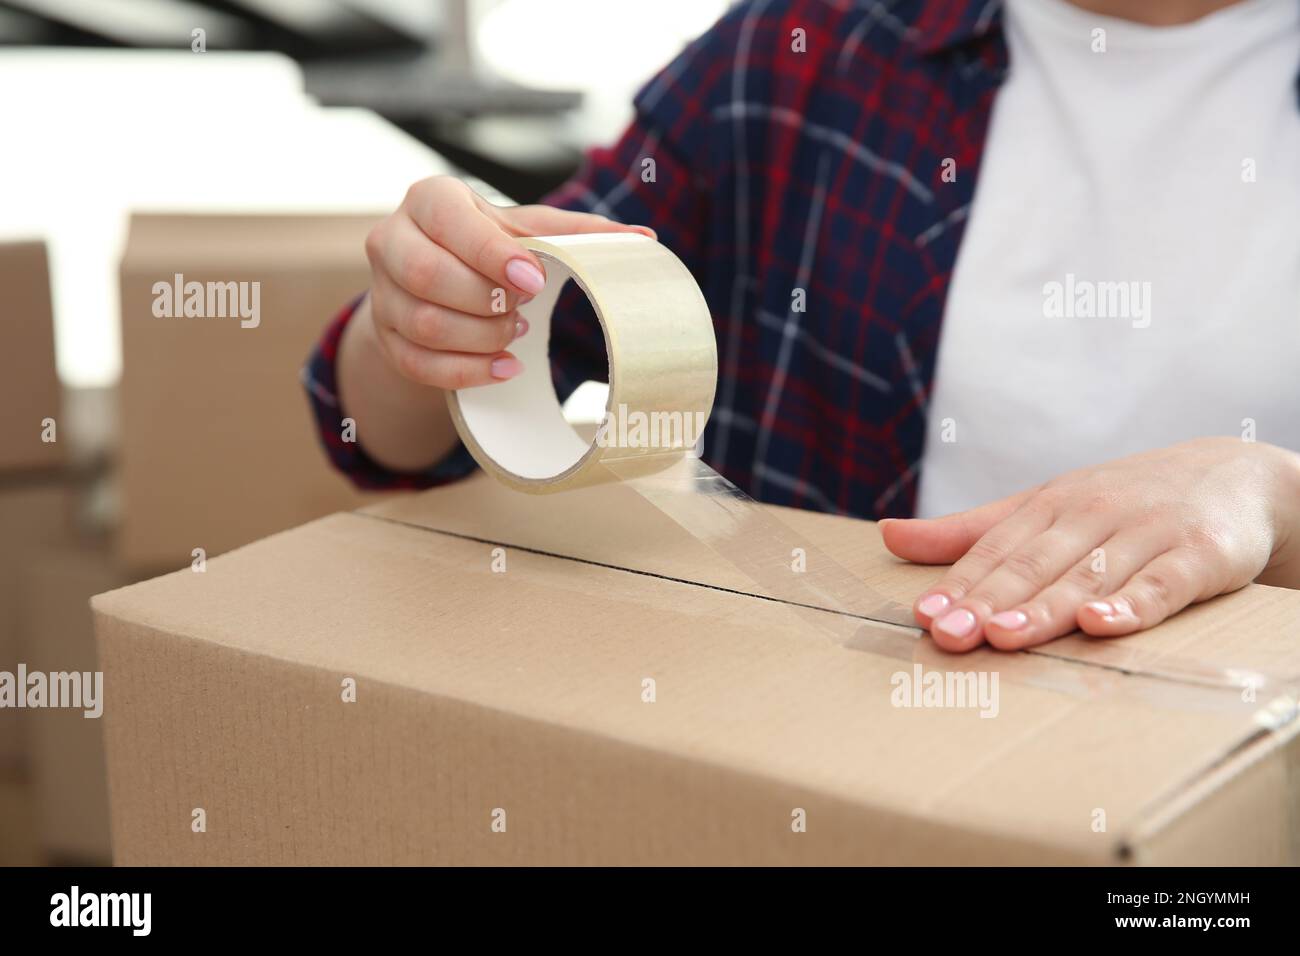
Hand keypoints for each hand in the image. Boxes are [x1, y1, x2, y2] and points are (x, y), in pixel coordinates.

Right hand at [363, 175, 653, 388]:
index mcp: (430, 199)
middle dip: (484, 302)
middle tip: (522, 311)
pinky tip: (503, 368)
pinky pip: (416, 364)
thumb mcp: (528, 231)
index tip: (533, 281)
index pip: (451, 225)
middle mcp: (392, 238)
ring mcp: (381, 290)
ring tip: (514, 335)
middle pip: (428, 277)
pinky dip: (466, 372)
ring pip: (423, 324)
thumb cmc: (490, 246)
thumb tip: (644, 240)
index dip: (492, 256)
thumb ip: (578, 234)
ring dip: (479, 338)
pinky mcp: (384, 335)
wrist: (438, 278)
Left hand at [881, 437, 1299, 651]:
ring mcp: (1146, 533)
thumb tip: (887, 534)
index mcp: (1050, 505)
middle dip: (988, 602)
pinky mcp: (1198, 555)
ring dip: (1044, 608)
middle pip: (1033, 566)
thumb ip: (969, 531)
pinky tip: (1099, 623)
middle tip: (950, 636)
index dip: (959, 584)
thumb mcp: (1044, 506)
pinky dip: (1131, 604)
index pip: (995, 550)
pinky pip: (1161, 585)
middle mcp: (1092, 514)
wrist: (1236, 475)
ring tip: (1003, 636)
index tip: (924, 617)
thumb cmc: (1122, 501)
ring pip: (1087, 577)